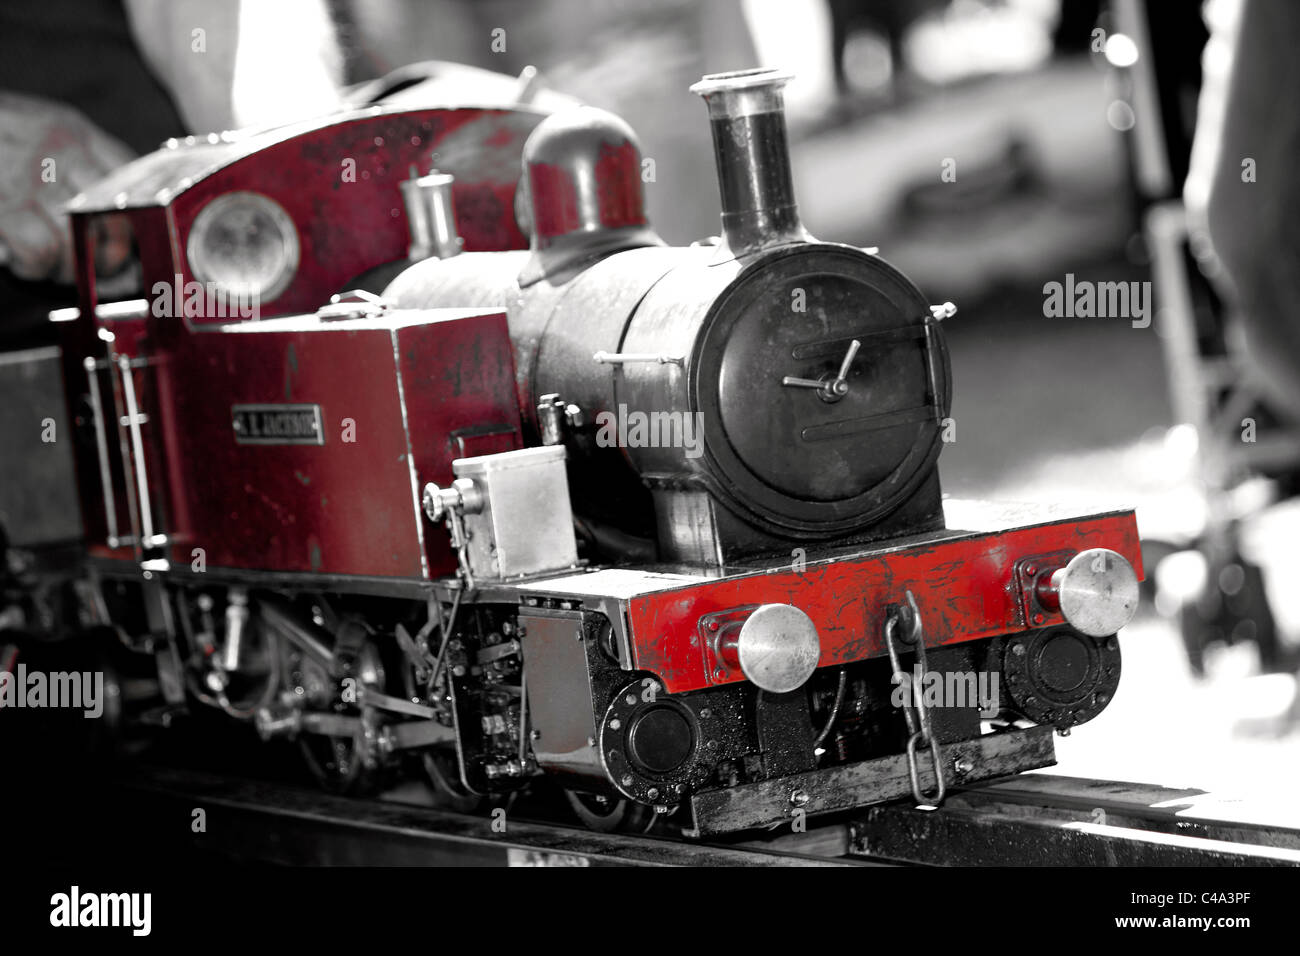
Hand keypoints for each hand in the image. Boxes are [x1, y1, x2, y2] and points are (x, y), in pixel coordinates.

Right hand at [0, 92, 134, 282]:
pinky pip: (41, 250)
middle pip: (116, 215)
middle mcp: (59, 150)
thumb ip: (82, 157)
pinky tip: (25, 263)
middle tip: (95, 265)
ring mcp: (29, 176)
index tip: (137, 241)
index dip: (142, 217)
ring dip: (70, 265)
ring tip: (53, 265)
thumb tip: (122, 212)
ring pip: (80, 238)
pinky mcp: (2, 206)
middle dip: (111, 253)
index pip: (134, 176)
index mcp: (73, 131)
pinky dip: (36, 267)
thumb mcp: (39, 127)